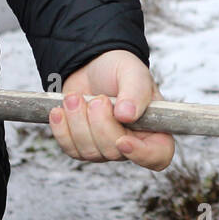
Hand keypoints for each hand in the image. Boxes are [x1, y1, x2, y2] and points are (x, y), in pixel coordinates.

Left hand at [47, 49, 174, 170]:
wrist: (92, 64)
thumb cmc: (119, 69)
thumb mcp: (133, 72)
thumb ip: (135, 91)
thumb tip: (127, 114)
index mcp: (155, 127)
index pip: (158, 155)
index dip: (142, 155)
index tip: (123, 140)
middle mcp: (133, 142)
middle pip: (116, 153)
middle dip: (100, 125)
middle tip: (98, 99)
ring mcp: (106, 147)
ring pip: (90, 153)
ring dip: (78, 123)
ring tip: (75, 98)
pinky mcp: (83, 145)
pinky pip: (70, 149)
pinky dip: (62, 129)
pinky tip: (60, 110)